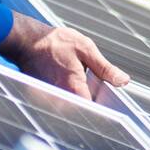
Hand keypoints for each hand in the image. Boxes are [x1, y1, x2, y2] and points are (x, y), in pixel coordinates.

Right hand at [0, 12, 129, 99]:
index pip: (93, 110)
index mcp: (74, 87)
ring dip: (80, 100)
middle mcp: (60, 97)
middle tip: (98, 91)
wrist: (25, 40)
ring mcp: (50, 99)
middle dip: (92, 104)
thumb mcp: (85, 49)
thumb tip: (124, 81)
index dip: (104, 108)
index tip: (113, 105)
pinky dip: (68, 96)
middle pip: (82, 110)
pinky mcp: (42, 97)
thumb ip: (105, 68)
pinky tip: (69, 81)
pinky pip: (61, 102)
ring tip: (82, 83)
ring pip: (71, 107)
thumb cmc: (55, 42)